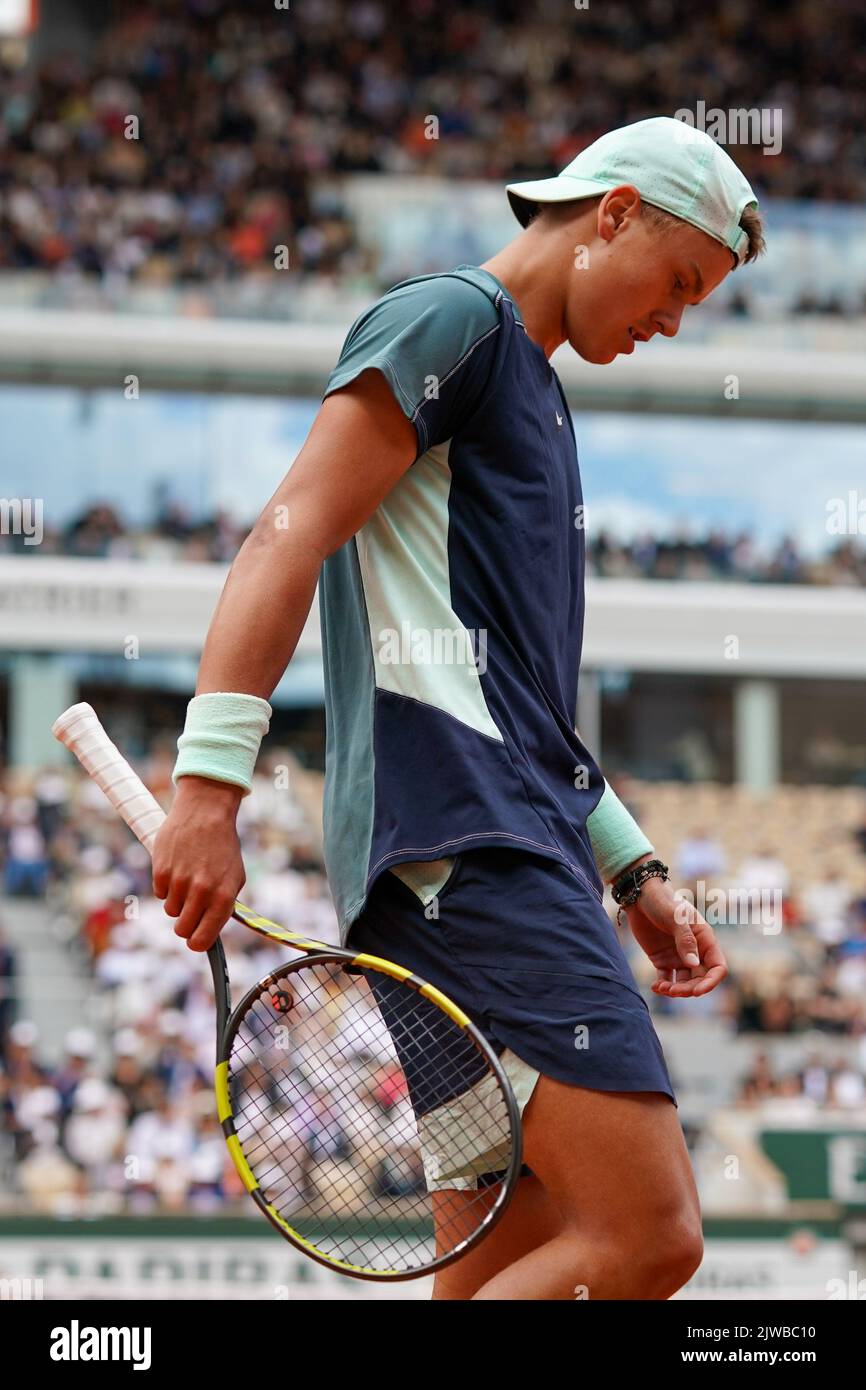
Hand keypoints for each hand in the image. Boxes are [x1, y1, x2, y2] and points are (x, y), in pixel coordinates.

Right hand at [152, 776, 246, 952]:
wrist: (205, 812)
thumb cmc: (223, 847)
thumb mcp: (234, 878)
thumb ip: (223, 906)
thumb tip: (210, 931)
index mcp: (223, 897)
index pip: (202, 940)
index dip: (197, 943)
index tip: (196, 940)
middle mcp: (201, 892)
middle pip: (182, 930)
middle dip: (186, 925)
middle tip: (190, 910)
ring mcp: (180, 882)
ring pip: (171, 911)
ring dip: (177, 901)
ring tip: (188, 879)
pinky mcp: (161, 871)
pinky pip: (160, 893)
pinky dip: (166, 886)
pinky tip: (177, 867)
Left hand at [619, 873, 727, 997]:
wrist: (639, 896)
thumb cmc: (661, 901)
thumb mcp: (675, 917)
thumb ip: (685, 939)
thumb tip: (693, 964)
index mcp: (704, 939)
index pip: (717, 967)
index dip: (711, 982)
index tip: (697, 991)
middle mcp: (695, 951)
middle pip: (700, 979)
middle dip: (689, 989)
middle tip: (672, 990)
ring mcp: (679, 956)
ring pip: (684, 982)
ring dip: (675, 990)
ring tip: (661, 987)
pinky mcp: (662, 959)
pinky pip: (667, 979)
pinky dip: (663, 986)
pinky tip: (655, 987)